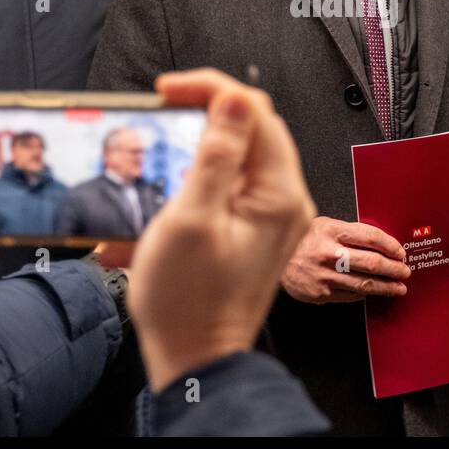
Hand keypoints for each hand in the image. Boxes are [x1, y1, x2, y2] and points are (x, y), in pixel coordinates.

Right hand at [126, 68, 316, 391]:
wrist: (195, 360)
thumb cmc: (187, 303)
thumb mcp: (190, 220)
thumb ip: (215, 155)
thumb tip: (233, 99)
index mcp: (278, 194)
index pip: (255, 111)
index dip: (211, 89)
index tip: (168, 89)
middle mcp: (285, 200)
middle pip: (253, 127)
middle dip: (207, 108)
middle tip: (163, 106)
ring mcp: (272, 214)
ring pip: (243, 151)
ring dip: (203, 138)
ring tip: (164, 139)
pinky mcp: (255, 227)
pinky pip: (235, 180)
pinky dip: (203, 169)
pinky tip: (174, 178)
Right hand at [281, 216, 410, 303]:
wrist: (269, 257)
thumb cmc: (300, 239)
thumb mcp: (322, 225)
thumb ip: (347, 232)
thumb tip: (378, 242)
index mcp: (332, 231)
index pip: (371, 237)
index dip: (390, 245)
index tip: (400, 252)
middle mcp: (330, 253)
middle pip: (372, 262)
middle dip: (394, 269)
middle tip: (404, 272)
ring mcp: (325, 275)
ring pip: (364, 283)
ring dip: (386, 287)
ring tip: (398, 288)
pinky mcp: (320, 293)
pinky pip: (349, 295)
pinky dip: (363, 294)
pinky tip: (371, 293)